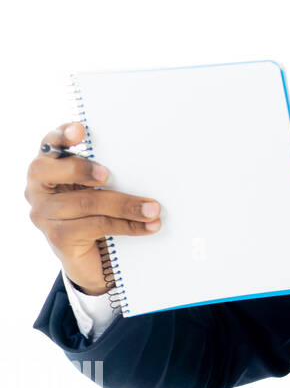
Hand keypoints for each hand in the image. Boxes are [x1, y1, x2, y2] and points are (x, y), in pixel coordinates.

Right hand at [25, 121, 162, 294]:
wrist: (92, 257)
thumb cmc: (98, 210)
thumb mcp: (101, 187)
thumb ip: (107, 172)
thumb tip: (147, 158)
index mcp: (49, 167)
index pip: (49, 145)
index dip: (61, 135)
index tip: (79, 129)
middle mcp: (38, 189)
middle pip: (54, 172)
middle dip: (82, 170)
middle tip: (108, 174)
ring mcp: (44, 214)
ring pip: (85, 202)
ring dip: (125, 205)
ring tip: (153, 209)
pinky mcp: (58, 238)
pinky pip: (96, 226)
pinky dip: (128, 225)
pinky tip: (149, 226)